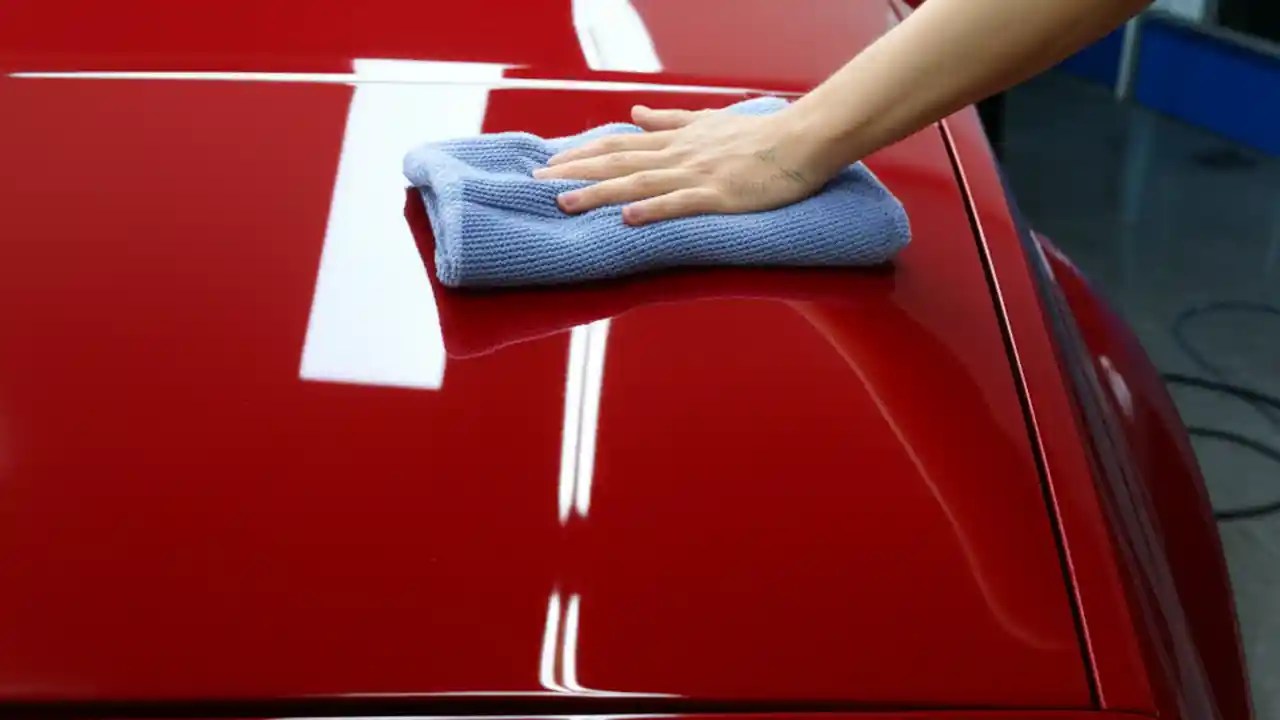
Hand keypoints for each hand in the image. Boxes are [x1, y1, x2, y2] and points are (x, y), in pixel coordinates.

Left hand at [533, 104, 835, 225]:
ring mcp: (697, 175)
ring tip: (564, 204)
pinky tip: (626, 218)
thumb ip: (669, 120)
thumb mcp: (708, 121)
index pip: (618, 145)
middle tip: (536, 184)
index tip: (548, 163)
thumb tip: (635, 112)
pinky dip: (652, 210)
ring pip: (638, 182)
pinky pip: (680, 203)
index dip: (580, 154)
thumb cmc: (759, 134)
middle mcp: (678, 155)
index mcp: (676, 141)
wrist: (802, 140)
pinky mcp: (719, 195)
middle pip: (617, 162)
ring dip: (599, 193)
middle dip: (574, 174)